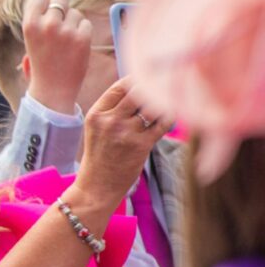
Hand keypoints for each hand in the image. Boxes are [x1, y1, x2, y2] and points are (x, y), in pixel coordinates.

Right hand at [21, 0, 92, 115]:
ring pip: (75, 12)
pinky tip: (75, 46)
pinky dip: (82, 32)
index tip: (44, 20)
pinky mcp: (83, 38)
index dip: (44, 6)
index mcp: (29, 24)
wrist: (52, 89)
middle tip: (56, 33)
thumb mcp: (31, 35)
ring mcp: (66, 31)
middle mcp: (47, 25)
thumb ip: (35, 11)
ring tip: (65, 42)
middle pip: (60, 1)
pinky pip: (86, 23)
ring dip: (72, 23)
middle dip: (60, 13)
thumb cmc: (40, 61)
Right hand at [73, 77, 171, 210]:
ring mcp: (126, 132)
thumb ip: (114, 109)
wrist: (97, 186)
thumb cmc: (100, 155)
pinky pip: (164, 122)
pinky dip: (170, 117)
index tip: (150, 81)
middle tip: (166, 89)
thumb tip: (141, 88)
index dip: (138, 80)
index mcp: (96, 114)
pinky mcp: (141, 145)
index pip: (121, 86)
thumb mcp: (97, 128)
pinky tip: (169, 118)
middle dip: (154, 89)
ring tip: (169, 103)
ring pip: (153, 106)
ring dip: (164, 103)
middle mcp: (110, 120)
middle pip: (139, 92)